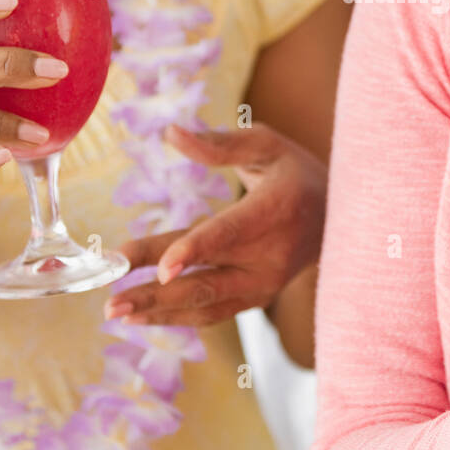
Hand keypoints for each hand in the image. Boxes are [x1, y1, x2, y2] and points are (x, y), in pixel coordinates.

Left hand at [109, 122, 325, 326]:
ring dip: (159, 312)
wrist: (338, 217)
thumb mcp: (266, 145)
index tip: (161, 269)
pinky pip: (213, 312)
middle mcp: (272, 256)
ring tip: (117, 312)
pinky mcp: (256, 299)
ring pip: (207, 305)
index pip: (230, 235)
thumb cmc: (294, 171)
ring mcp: (265, 284)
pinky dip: (176, 316)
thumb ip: (219, 144)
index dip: (194, 251)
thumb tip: (171, 133)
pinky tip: (142, 315)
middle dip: (156, 293)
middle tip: (111, 301)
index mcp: (275, 210)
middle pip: (207, 280)